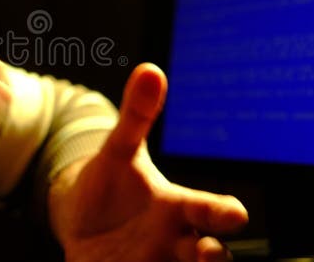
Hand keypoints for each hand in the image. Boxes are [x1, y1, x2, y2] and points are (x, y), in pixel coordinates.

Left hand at [48, 63, 247, 261]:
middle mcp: (174, 241)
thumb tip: (149, 70)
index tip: (234, 213)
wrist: (79, 216)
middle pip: (211, 257)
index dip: (225, 213)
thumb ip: (136, 116)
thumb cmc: (111, 185)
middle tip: (204, 253)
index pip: (212, 211)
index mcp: (177, 208)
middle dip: (213, 258)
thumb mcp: (118, 152)